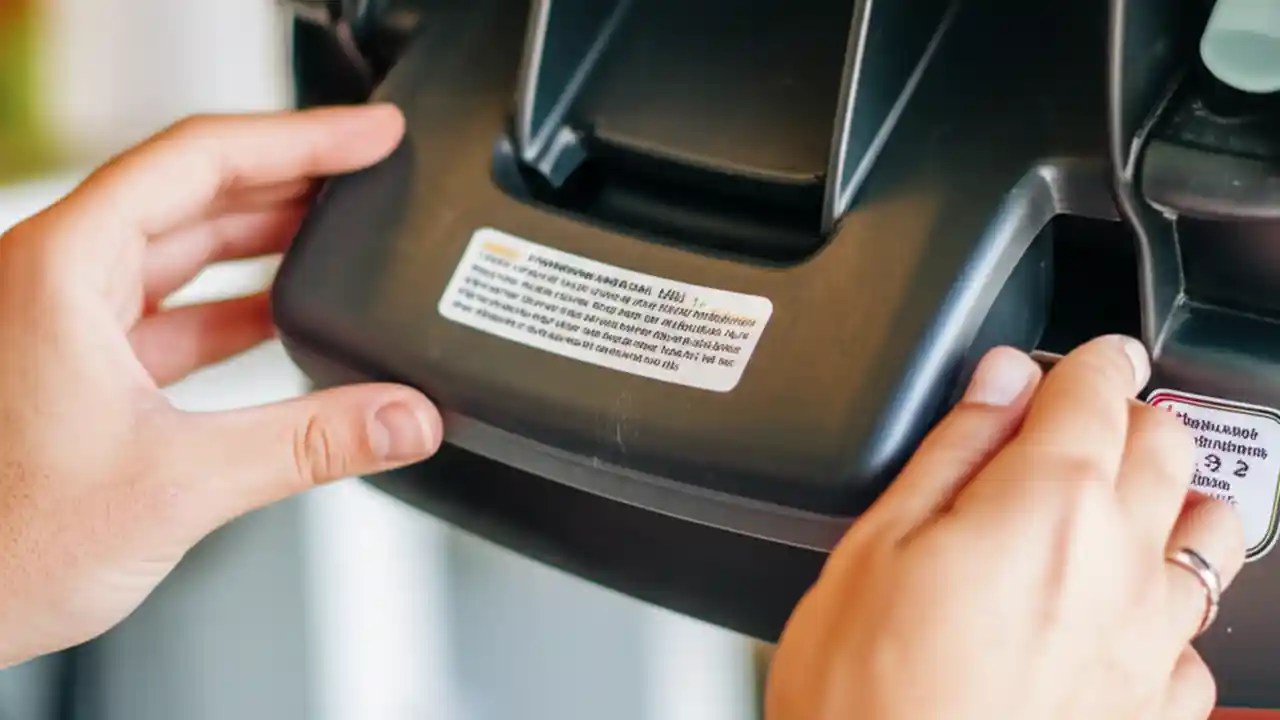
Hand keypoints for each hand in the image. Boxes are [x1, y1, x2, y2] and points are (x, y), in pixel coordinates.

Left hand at [0, 105, 441, 666]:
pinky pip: (174, 308)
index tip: (369, 134)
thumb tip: (403, 417)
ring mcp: (66, 320)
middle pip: (195, 191)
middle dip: (292, 179)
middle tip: (371, 173)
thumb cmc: (1, 545)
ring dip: (266, 240)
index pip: (199, 159)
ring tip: (343, 233)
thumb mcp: (177, 484)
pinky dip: (238, 305)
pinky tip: (288, 315)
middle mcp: (56, 277)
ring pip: (183, 248)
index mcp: (62, 268)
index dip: (300, 137)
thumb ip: (309, 444)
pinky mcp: (81, 365)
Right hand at [767, 337, 1245, 719]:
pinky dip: (1163, 602)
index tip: (1075, 359)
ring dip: (1166, 499)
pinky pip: (1194, 632)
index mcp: (1047, 505)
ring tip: (1107, 510)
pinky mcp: (1157, 708)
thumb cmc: (870, 699)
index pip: (1097, 388)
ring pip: (1208, 532)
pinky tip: (1112, 614)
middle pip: (1166, 445)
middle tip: (1071, 428)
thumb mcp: (876, 548)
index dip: (1086, 359)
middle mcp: (1121, 566)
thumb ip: (950, 451)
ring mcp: (1151, 643)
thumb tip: (997, 382)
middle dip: (1125, 418)